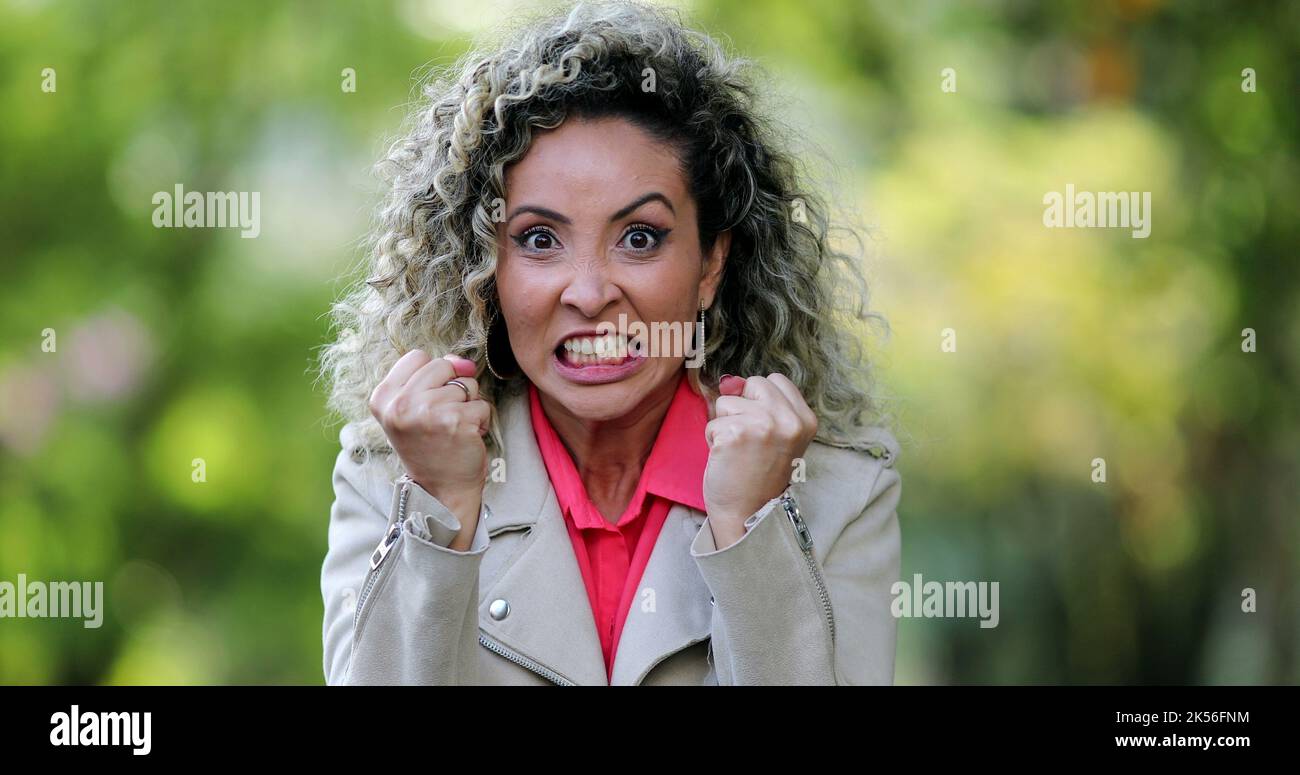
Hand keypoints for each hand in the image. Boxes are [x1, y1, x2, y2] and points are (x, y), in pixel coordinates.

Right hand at [369, 350, 489, 540]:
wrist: (440, 489)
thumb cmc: (429, 446)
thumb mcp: (415, 407)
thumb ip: (433, 376)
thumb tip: (464, 363)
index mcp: (383, 397)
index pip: (418, 356)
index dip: (433, 375)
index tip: (428, 401)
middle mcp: (401, 403)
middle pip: (443, 365)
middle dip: (452, 388)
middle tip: (442, 418)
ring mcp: (427, 411)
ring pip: (466, 384)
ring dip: (468, 406)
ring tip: (453, 429)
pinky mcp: (455, 421)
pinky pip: (481, 404)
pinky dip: (480, 420)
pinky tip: (465, 438)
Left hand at [702, 373, 817, 547]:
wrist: (748, 514)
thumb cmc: (760, 475)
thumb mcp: (776, 436)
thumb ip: (761, 404)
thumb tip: (730, 381)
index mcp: (805, 419)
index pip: (776, 380)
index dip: (761, 400)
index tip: (761, 427)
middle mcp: (788, 419)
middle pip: (754, 383)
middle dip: (743, 407)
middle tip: (749, 441)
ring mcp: (762, 424)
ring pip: (728, 401)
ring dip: (725, 425)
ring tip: (738, 451)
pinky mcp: (735, 433)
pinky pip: (712, 422)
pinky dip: (713, 440)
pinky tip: (726, 459)